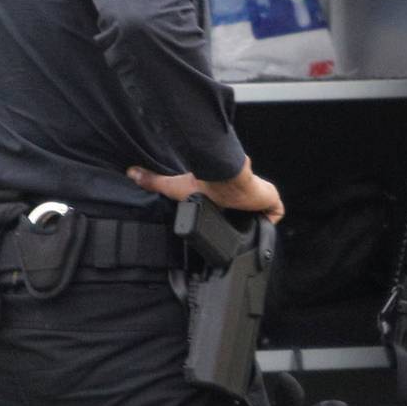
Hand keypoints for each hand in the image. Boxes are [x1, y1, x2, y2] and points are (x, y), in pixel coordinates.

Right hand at [127, 157, 285, 222]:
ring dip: (260, 222)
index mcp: (227, 190)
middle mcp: (245, 193)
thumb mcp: (174, 186)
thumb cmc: (202, 181)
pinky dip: (271, 222)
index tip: (226, 226)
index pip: (234, 204)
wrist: (222, 178)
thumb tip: (130, 172)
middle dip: (246, 221)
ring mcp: (258, 195)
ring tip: (250, 233)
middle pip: (251, 210)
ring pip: (265, 212)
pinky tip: (262, 227)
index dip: (232, 215)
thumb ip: (153, 181)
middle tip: (238, 233)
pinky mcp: (269, 198)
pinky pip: (276, 213)